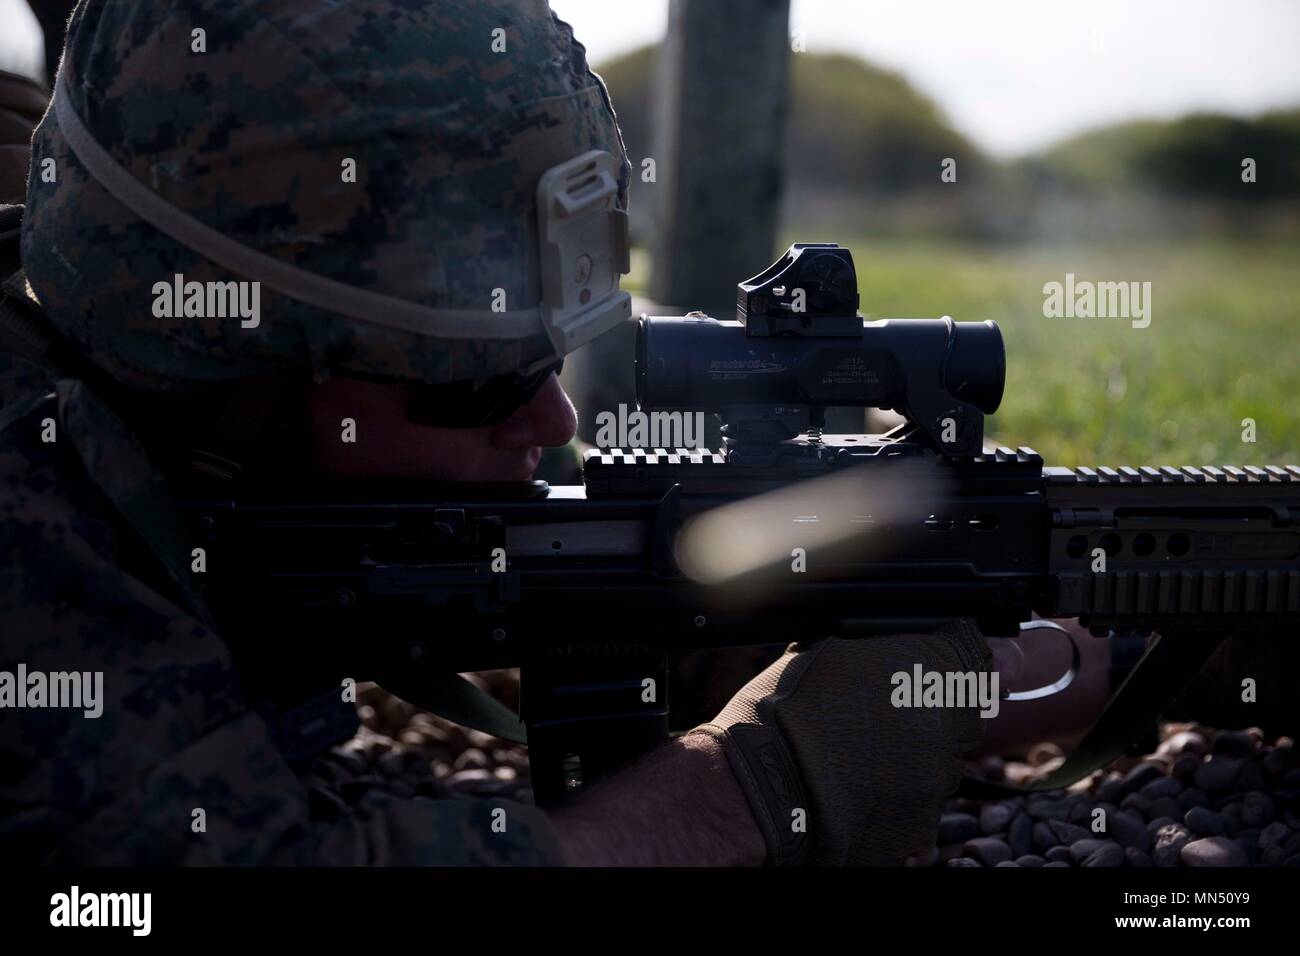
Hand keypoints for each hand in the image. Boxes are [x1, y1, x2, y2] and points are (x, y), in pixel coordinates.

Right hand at [687, 620, 990, 864]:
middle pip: (961, 719)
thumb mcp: (832, 650)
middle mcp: (946, 722)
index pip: (971, 660)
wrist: (764, 780)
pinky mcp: (923, 824)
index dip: (947, 670)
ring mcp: (939, 777)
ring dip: (913, 763)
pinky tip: (861, 792)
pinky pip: (922, 809)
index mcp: (930, 667)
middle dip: (931, 720)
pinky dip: (899, 803)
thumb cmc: (786, 709)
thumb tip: (892, 647)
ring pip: (941, 767)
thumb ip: (880, 650)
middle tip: (881, 726)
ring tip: (861, 762)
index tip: (929, 678)